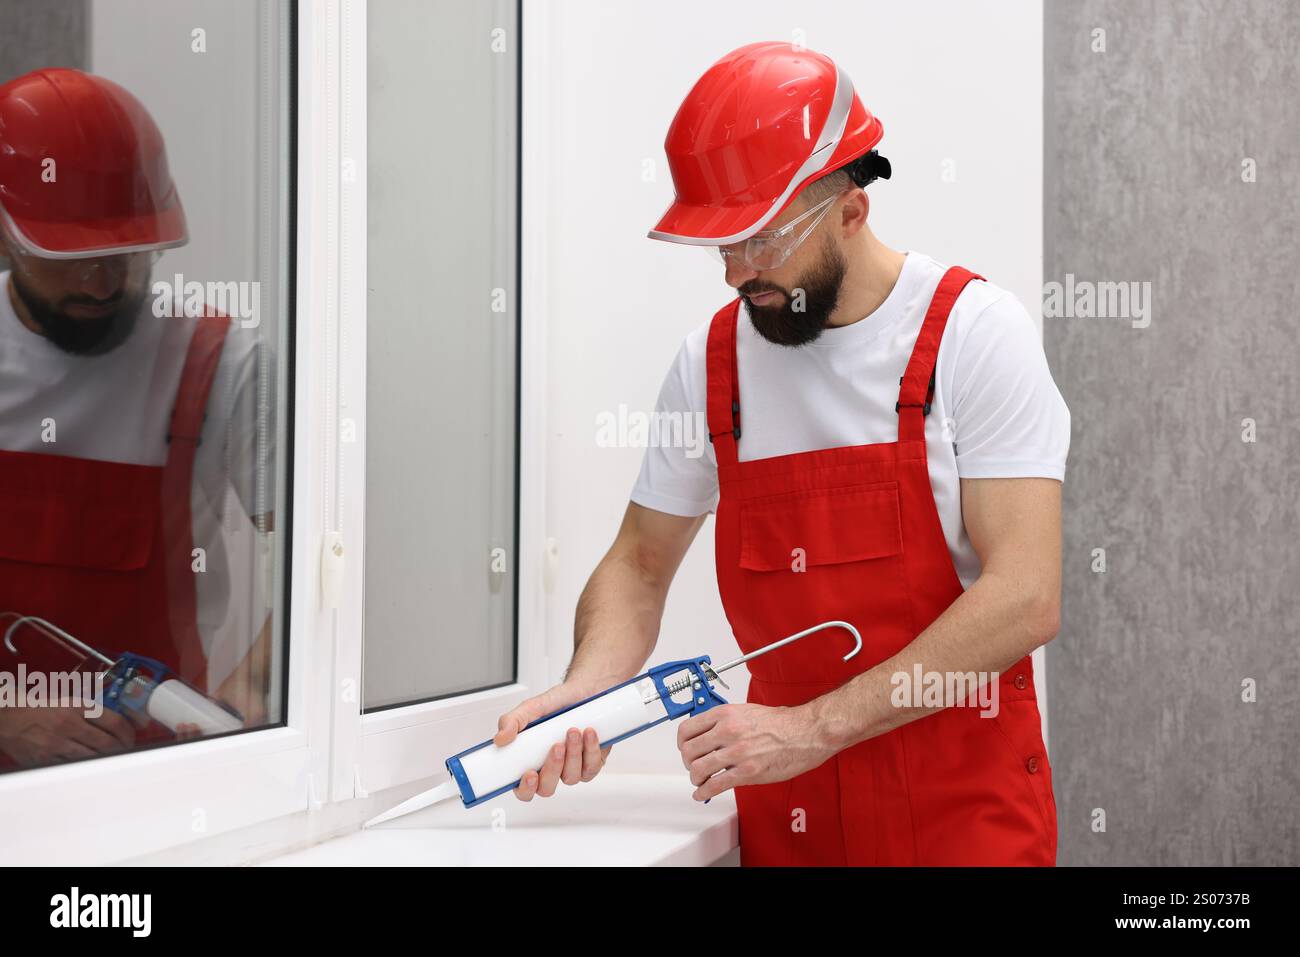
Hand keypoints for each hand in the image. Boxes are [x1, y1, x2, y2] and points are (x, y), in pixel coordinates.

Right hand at [0, 700, 137, 766]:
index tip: (131, 736)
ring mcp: (57, 744)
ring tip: (112, 759)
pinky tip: (90, 767)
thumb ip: (91, 711)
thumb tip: (116, 722)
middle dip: (121, 749)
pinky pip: (71, 767)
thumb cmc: (39, 708)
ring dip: (105, 760)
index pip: (114, 721)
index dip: (128, 732)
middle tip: (125, 750)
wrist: (8, 717)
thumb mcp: (68, 702)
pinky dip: (83, 768)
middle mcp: (69, 725)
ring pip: (92, 758)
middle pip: (107, 743)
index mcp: (77, 708)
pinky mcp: (45, 759)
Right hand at [494, 681, 612, 801]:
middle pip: (547, 788)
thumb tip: (499, 739)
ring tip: (573, 731)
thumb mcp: (531, 708)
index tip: (530, 774)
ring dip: (573, 754)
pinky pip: (591, 767)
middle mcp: (550, 769)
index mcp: (530, 761)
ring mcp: (572, 768)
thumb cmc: (557, 703)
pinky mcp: (591, 763)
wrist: (585, 691)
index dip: (525, 788)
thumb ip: (512, 721)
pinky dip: (591, 750)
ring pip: (571, 777)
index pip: (522, 789)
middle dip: (553, 768)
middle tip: (556, 746)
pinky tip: (589, 733)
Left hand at [677, 702, 834, 801]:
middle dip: (688, 762)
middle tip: (693, 766)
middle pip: (689, 751)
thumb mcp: (746, 711)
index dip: (682, 743)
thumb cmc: (781, 723)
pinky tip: (703, 794)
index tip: (685, 749)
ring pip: (698, 769)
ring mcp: (737, 752)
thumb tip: (708, 734)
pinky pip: (715, 785)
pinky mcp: (747, 772)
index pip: (687, 729)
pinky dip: (704, 792)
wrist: (805, 732)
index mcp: (726, 714)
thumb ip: (725, 721)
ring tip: (700, 781)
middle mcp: (728, 731)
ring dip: (695, 778)